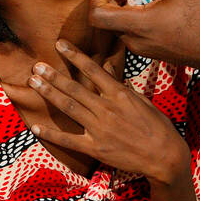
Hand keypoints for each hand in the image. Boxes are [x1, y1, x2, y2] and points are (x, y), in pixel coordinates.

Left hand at [28, 38, 190, 183]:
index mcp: (119, 94)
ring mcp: (99, 129)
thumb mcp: (141, 100)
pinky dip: (51, 134)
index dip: (75, 56)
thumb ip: (120, 84)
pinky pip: (69, 140)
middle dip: (54, 76)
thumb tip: (108, 67)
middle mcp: (107, 109)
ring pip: (69, 108)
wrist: (164, 155)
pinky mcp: (95, 148)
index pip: (93, 70)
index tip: (60, 45)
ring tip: (34, 83)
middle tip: (37, 66)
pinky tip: (36, 127)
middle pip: (75, 88)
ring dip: (50, 94)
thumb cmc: (157, 125)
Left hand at [89, 0, 199, 73]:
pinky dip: (141, 19)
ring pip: (124, 27)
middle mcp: (137, 42)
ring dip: (131, 8)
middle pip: (109, 20)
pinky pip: (137, 35)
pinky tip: (163, 9)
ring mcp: (146, 51)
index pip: (97, 16)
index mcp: (139, 25)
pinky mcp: (156, 54)